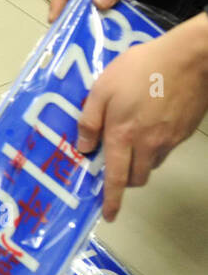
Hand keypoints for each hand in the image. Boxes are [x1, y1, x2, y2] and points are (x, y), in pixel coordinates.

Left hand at [76, 12, 207, 220]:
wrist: (190, 58)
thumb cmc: (140, 69)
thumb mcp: (102, 89)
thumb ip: (89, 121)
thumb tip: (84, 148)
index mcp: (123, 136)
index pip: (115, 178)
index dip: (111, 199)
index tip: (109, 215)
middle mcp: (148, 145)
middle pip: (136, 178)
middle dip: (123, 180)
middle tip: (113, 166)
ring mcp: (169, 140)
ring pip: (152, 165)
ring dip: (139, 163)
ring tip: (131, 142)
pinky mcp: (184, 132)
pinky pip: (166, 150)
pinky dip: (154, 148)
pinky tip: (149, 127)